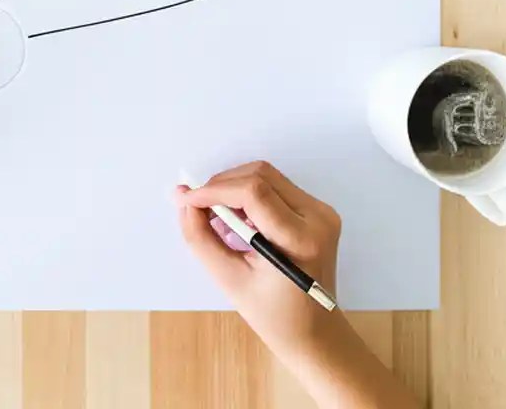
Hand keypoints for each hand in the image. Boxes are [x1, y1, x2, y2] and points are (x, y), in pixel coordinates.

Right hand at [175, 161, 341, 357]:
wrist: (314, 330)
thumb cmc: (273, 314)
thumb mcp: (229, 279)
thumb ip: (201, 238)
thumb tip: (184, 201)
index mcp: (301, 239)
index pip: (253, 193)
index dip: (214, 190)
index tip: (186, 200)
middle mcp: (318, 217)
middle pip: (260, 175)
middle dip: (221, 185)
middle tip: (197, 208)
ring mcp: (321, 211)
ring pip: (266, 176)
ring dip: (233, 188)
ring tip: (217, 218)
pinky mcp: (316, 211)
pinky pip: (275, 187)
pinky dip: (247, 195)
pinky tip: (236, 220)